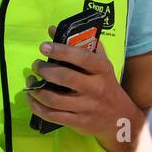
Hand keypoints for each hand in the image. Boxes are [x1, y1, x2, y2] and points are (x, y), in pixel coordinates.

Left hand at [27, 26, 140, 140]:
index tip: (43, 47)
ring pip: (54, 99)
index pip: (82, 57)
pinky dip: (36, 106)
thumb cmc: (107, 86)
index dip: (61, 51)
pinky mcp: (78, 122)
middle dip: (44, 70)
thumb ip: (82, 45)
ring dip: (36, 90)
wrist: (121, 119)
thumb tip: (53, 29)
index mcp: (102, 70)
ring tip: (30, 81)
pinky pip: (52, 115)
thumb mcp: (102, 64)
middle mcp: (95, 88)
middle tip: (35, 65)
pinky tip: (31, 98)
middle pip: (65, 78)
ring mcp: (86, 107)